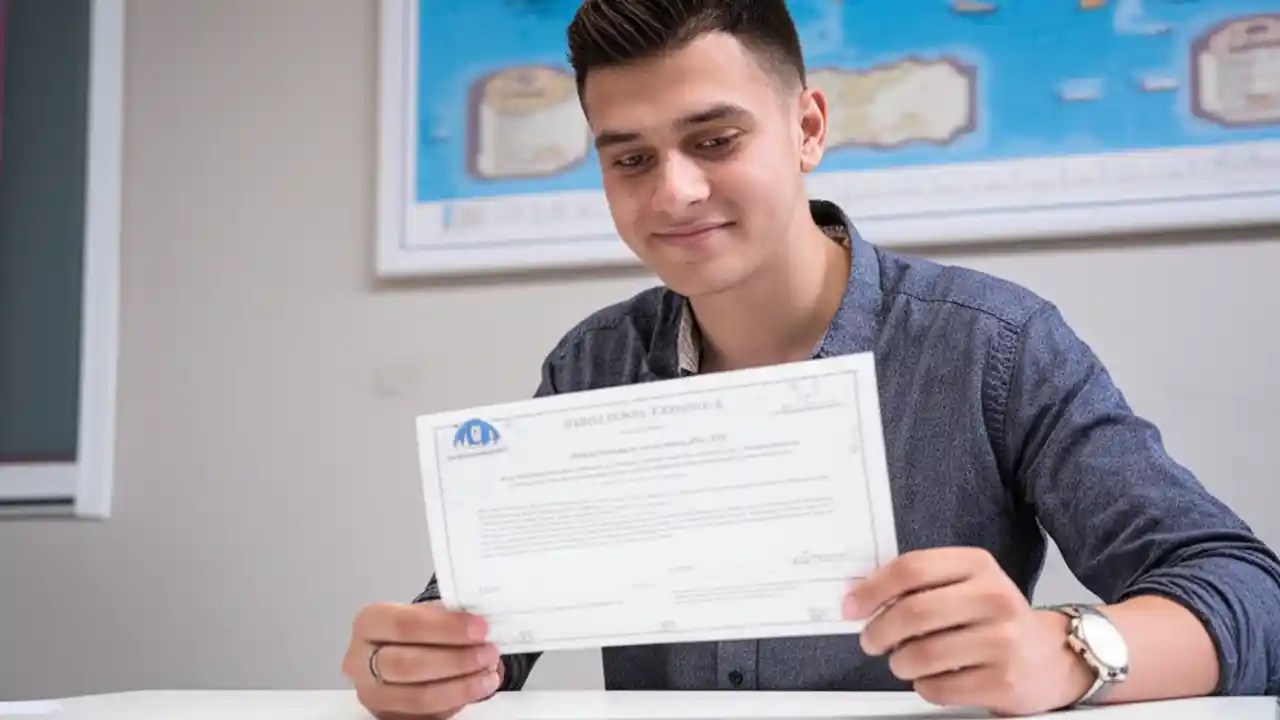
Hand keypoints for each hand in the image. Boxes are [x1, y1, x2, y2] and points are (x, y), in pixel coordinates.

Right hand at [342, 601, 502, 718]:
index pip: (404, 625)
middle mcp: (360, 661)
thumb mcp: (428, 612)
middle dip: (455, 661)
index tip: (479, 629)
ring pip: (417, 698)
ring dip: (460, 687)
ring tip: (488, 676)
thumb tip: (480, 627)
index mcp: (369, 623)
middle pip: (408, 665)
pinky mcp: (387, 717)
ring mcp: (371, 694)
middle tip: (488, 653)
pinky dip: (455, 703)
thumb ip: (448, 617)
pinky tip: (474, 690)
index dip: (446, 628)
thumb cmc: (417, 630)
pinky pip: (425, 715)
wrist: (404, 650)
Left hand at [843, 548, 1092, 716]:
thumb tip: (861, 596)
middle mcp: (994, 598)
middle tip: (871, 640)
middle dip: (878, 632)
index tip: (852, 606)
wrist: (1055, 657)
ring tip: (904, 662)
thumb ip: (921, 583)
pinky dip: (923, 686)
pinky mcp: (1003, 681)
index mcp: (978, 565)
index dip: (872, 589)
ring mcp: (1002, 641)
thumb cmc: (996, 619)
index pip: (911, 568)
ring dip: (899, 663)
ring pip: (920, 655)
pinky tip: (934, 678)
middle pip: (912, 613)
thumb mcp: (967, 584)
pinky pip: (936, 688)